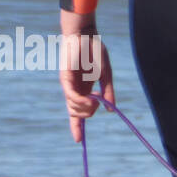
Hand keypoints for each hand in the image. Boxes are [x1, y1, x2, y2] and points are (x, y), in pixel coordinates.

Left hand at [59, 9, 114, 142]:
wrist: (86, 35)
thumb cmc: (95, 52)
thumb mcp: (106, 75)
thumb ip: (108, 92)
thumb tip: (111, 111)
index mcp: (83, 90)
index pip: (77, 113)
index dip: (77, 127)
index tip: (78, 141)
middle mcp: (74, 89)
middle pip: (77, 114)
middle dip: (87, 115)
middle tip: (98, 104)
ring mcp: (69, 85)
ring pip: (73, 108)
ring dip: (86, 109)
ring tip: (95, 99)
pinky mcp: (65, 78)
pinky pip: (72, 97)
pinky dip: (81, 102)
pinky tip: (91, 100)